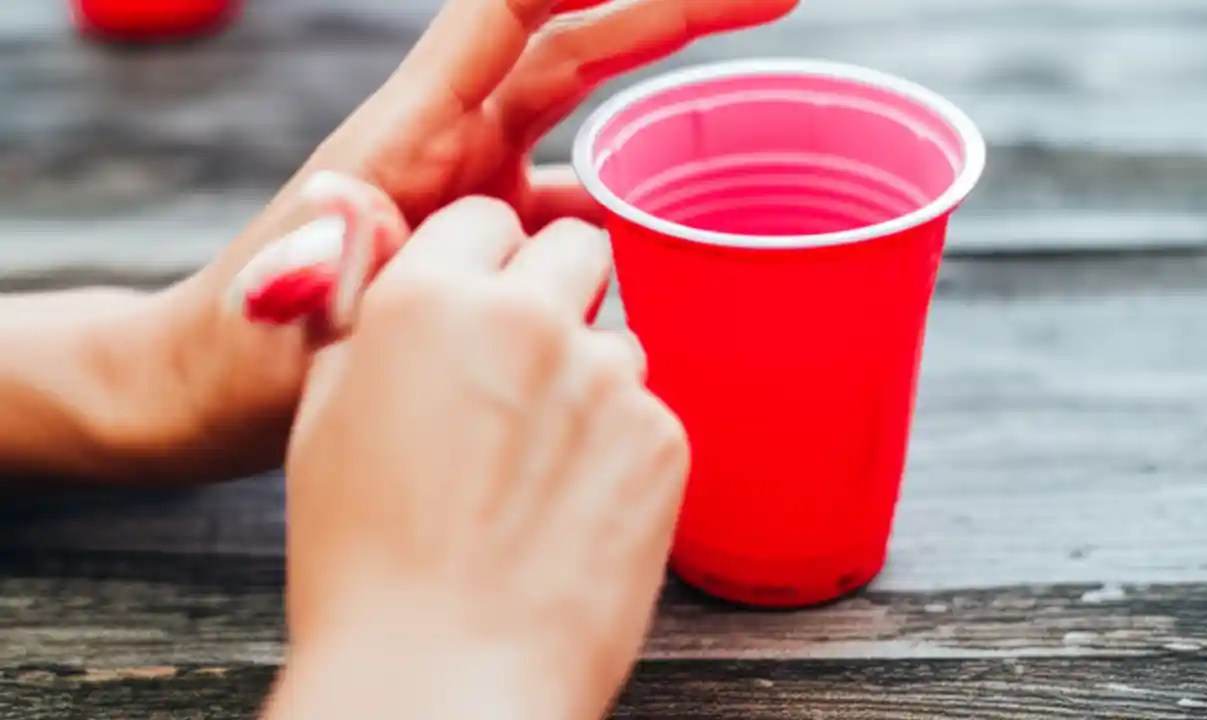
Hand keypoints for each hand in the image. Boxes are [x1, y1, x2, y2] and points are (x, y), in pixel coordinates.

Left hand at [155, 0, 796, 479]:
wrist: (224, 390)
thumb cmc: (246, 350)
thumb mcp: (283, 312)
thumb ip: (315, 276)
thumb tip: (331, 253)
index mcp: (414, 130)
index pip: (513, 13)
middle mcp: (458, 141)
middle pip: (581, 46)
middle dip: (675, 11)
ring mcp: (482, 189)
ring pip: (596, 124)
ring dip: (670, 103)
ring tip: (758, 117)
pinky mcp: (496, 242)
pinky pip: (587, 209)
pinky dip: (638, 216)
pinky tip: (689, 248)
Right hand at [268, 197, 689, 719]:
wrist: (444, 676)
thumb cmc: (363, 558)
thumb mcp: (319, 413)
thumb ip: (349, 298)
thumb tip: (347, 207)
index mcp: (429, 296)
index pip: (485, 220)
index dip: (477, 267)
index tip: (470, 315)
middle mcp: (528, 316)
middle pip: (575, 248)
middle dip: (552, 291)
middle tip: (519, 373)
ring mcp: (607, 377)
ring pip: (617, 336)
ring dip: (589, 375)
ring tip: (540, 464)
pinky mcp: (663, 438)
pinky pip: (649, 411)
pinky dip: (620, 445)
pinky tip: (575, 506)